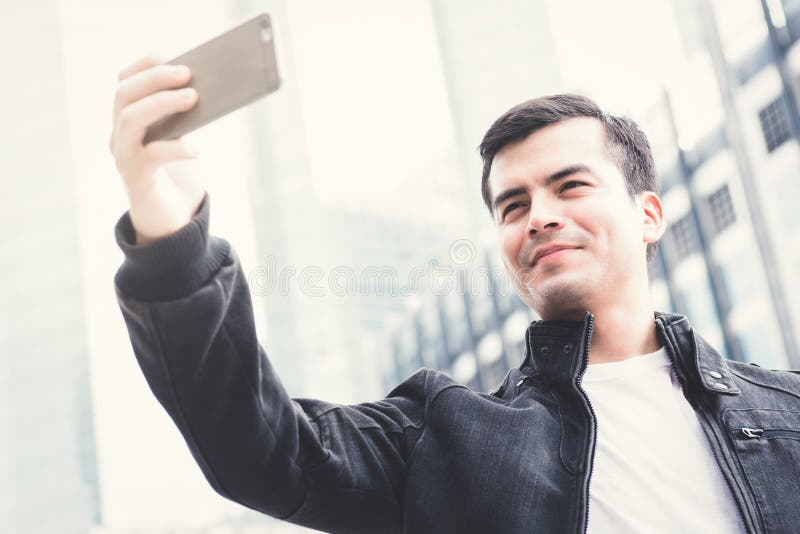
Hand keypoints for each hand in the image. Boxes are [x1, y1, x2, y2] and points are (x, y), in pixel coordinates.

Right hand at [109, 55, 205, 244]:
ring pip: (130, 118)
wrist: (171, 220)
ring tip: (194, 98)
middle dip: (155, 79)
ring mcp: (124, 156)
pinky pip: (151, 156)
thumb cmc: (178, 175)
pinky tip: (196, 149)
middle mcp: (119, 134)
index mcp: (128, 119)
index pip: (125, 82)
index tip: (173, 59)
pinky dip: (175, 148)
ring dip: (162, 103)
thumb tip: (206, 89)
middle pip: (124, 94)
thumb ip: (186, 117)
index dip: (146, 66)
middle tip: (188, 74)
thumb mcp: (182, 138)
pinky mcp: (137, 179)